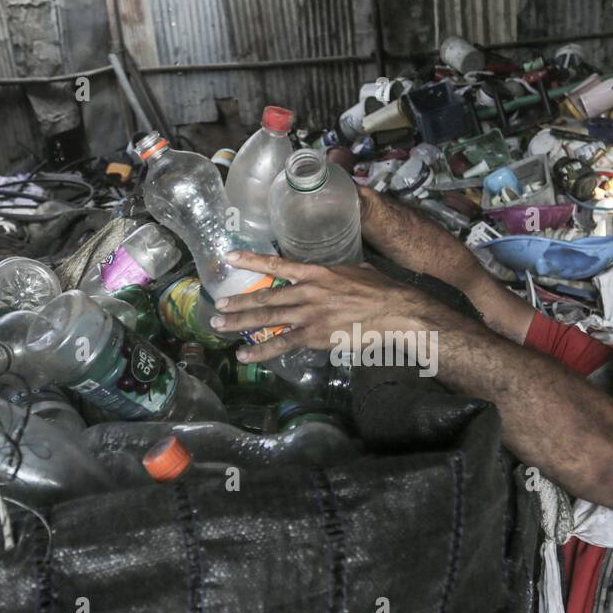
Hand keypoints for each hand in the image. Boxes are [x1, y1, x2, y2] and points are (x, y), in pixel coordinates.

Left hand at [211, 250, 440, 363]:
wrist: (393, 310)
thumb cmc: (380, 290)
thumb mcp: (357, 271)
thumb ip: (338, 273)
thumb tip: (337, 274)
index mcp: (316, 272)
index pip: (277, 264)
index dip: (252, 260)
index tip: (230, 258)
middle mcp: (306, 290)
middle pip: (265, 295)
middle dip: (239, 302)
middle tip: (218, 305)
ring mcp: (308, 313)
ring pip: (267, 318)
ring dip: (240, 322)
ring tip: (219, 326)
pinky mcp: (314, 334)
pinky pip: (281, 343)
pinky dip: (261, 349)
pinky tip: (244, 354)